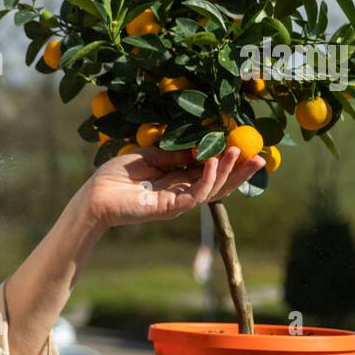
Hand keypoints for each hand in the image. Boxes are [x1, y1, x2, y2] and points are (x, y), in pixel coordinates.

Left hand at [80, 145, 265, 229]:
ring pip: (212, 189)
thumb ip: (172, 153)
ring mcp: (177, 202)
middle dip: (240, 171)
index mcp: (177, 180)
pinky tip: (213, 161)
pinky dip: (207, 178)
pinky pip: (195, 194)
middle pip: (219, 184)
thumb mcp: (147, 157)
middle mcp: (181, 192)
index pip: (210, 172)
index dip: (228, 161)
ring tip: (238, 151)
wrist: (94, 196)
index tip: (245, 146)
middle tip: (261, 157)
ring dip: (228, 171)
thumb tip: (198, 146)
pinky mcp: (169, 208)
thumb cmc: (115, 177)